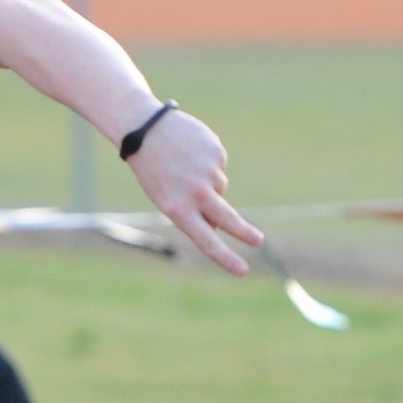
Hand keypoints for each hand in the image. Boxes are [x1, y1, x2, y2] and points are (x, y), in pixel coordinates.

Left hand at [123, 106, 263, 274]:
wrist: (145, 131)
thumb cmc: (153, 170)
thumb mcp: (165, 197)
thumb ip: (191, 211)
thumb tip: (218, 221)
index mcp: (178, 209)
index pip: (205, 240)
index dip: (225, 257)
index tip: (242, 271)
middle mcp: (195, 193)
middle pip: (227, 218)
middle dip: (244, 232)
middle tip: (257, 241)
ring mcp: (208, 172)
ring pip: (220, 187)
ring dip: (208, 182)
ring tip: (183, 167)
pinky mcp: (216, 153)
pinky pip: (217, 165)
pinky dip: (206, 161)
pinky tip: (189, 152)